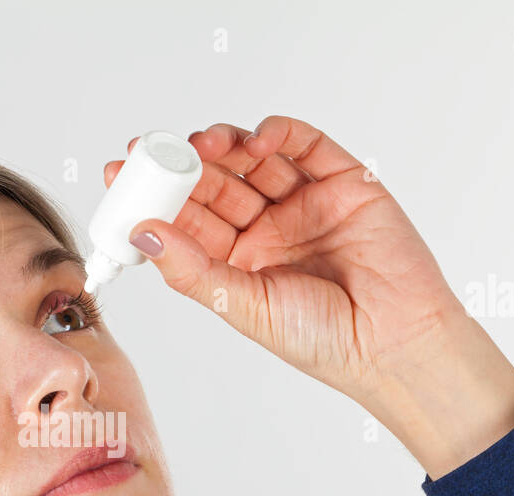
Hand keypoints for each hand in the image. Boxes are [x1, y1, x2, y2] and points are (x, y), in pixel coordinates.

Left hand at [105, 115, 469, 403]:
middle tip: (149, 151)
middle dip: (179, 165)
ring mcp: (303, 203)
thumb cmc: (324, 339)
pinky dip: (276, 134)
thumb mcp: (243, 306)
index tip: (118, 175)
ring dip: (222, 145)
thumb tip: (142, 233)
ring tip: (200, 146)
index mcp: (238, 262)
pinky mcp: (343, 181)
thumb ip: (192, 269)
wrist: (395, 344)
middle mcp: (267, 229)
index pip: (187, 221)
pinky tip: (252, 140)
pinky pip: (304, 145)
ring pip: (252, 160)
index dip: (153, 197)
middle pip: (214, 184)